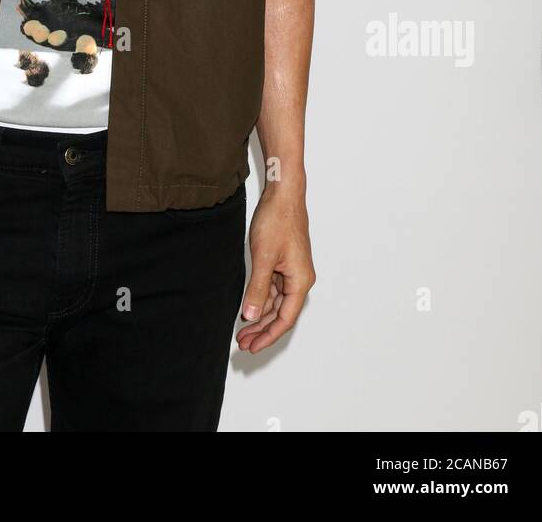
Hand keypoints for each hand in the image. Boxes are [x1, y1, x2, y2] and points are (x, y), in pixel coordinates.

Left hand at [236, 184, 315, 353]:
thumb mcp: (263, 257)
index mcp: (300, 281)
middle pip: (281, 313)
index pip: (285, 319)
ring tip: (242, 329)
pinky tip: (248, 306)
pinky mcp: (284, 262)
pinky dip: (261, 298)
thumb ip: (257, 289)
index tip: (252, 347)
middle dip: (262, 329)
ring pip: (276, 301)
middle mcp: (300, 279)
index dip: (268, 335)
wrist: (283, 194)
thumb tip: (251, 316)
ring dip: (260, 315)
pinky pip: (273, 287)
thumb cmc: (278, 220)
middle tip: (242, 342)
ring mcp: (292, 270)